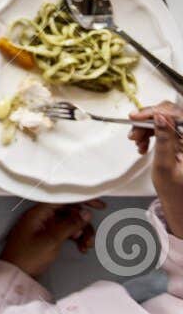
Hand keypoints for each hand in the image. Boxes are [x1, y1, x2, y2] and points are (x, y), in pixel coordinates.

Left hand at [0, 201, 101, 278]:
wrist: (16, 274)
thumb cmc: (29, 255)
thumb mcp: (51, 240)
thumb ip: (69, 225)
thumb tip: (87, 212)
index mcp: (38, 212)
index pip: (63, 199)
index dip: (82, 200)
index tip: (101, 206)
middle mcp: (41, 216)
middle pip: (69, 212)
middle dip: (83, 224)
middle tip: (91, 239)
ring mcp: (44, 226)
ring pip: (69, 223)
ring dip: (81, 233)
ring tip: (86, 247)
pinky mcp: (47, 236)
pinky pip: (66, 232)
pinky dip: (76, 238)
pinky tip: (81, 248)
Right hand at [131, 101, 182, 233]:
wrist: (179, 202)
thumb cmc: (175, 190)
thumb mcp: (165, 166)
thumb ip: (164, 140)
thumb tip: (160, 118)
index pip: (177, 115)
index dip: (155, 112)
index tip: (136, 117)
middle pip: (170, 116)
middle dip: (148, 121)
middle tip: (134, 134)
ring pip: (165, 121)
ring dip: (147, 128)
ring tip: (138, 142)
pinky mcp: (181, 141)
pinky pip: (164, 128)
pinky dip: (151, 133)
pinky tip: (144, 143)